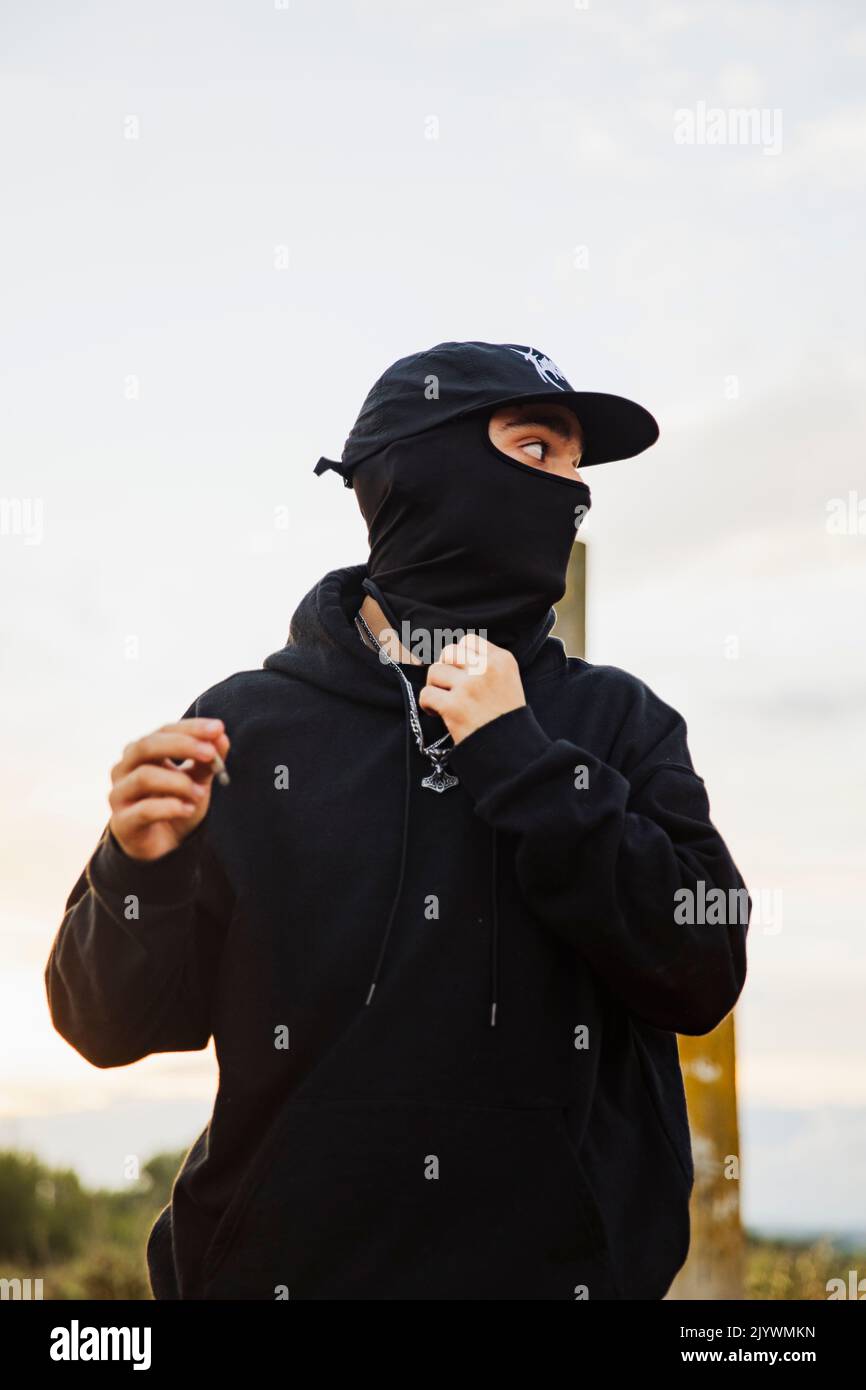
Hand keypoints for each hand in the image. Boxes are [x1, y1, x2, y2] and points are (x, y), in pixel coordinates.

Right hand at [108, 718, 229, 861]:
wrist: (162, 846)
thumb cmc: (176, 803)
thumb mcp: (197, 779)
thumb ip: (208, 759)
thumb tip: (221, 735)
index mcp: (142, 752)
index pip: (164, 730)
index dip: (190, 728)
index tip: (218, 729)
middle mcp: (124, 768)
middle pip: (147, 745)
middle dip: (182, 745)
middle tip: (210, 754)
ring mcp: (119, 794)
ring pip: (144, 776)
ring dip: (179, 783)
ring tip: (200, 794)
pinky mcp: (122, 822)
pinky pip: (144, 810)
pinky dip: (170, 807)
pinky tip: (188, 809)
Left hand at [418, 635, 525, 743]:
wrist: (512, 751)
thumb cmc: (506, 718)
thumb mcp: (508, 682)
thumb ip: (485, 665)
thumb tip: (450, 655)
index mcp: (502, 660)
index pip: (469, 641)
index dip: (460, 657)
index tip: (461, 673)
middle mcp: (486, 668)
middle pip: (449, 652)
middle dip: (445, 669)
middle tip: (450, 687)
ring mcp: (470, 687)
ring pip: (435, 671)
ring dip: (435, 687)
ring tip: (445, 701)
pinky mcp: (454, 706)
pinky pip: (426, 693)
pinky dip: (428, 704)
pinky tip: (438, 713)